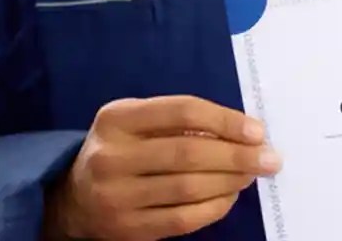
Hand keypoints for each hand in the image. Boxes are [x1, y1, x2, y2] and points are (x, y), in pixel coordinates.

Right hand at [44, 95, 281, 239]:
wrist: (72, 199)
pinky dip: (214, 208)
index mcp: (117, 118)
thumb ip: (177, 121)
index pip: (181, 111)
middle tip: (269, 158)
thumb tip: (240, 131)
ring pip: (188, 189)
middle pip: (188, 153)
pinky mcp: (128, 229)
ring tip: (251, 175)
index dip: (225, 120)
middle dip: (237, 156)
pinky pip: (182, 219)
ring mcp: (118, 196)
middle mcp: (112, 156)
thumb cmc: (118, 149)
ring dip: (230, 182)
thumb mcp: (134, 121)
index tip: (256, 130)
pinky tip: (229, 197)